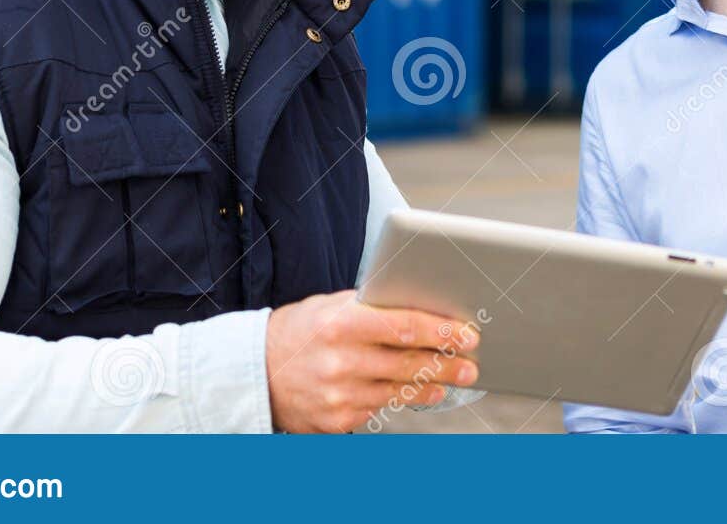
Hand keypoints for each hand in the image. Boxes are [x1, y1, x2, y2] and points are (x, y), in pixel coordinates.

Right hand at [265, 290, 479, 432]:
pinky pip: (380, 409)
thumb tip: (423, 305)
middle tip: (470, 364)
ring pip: (399, 390)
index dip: (441, 331)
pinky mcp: (337, 421)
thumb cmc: (300, 331)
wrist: (256, 373)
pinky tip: (420, 393)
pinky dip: (402, 399)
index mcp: (340, 324)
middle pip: (408, 363)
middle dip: (447, 364)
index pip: (404, 326)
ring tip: (451, 379)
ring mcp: (338, 395)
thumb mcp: (331, 306)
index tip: (466, 334)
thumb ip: (373, 306)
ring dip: (432, 385)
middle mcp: (340, 361)